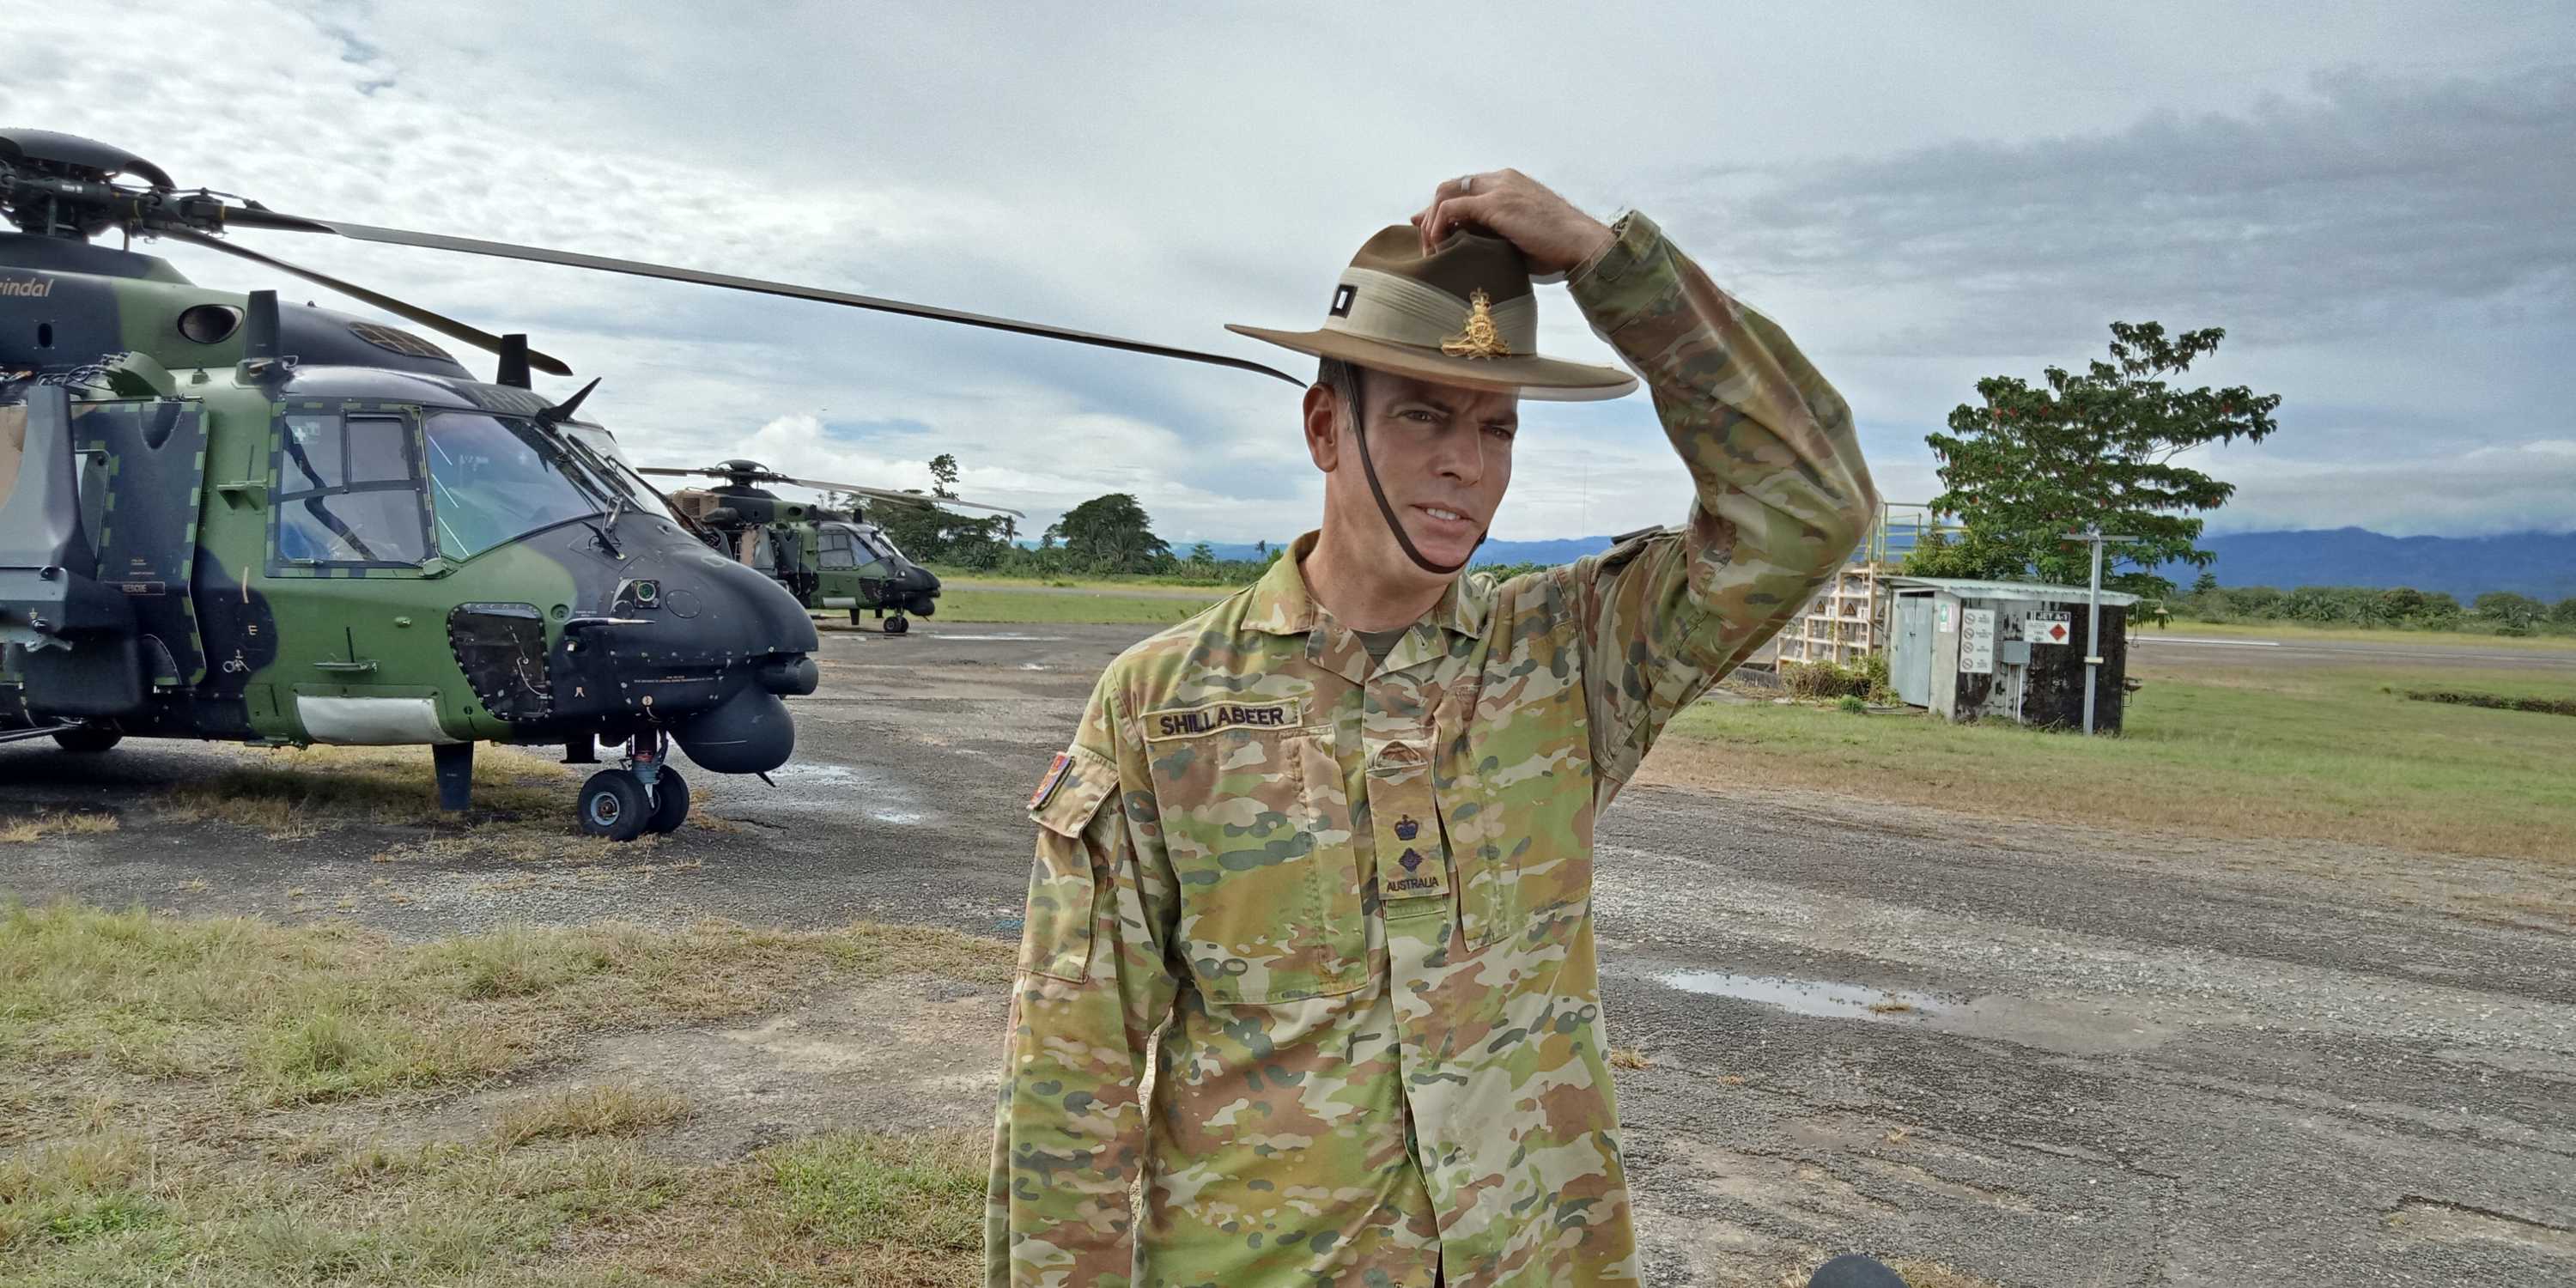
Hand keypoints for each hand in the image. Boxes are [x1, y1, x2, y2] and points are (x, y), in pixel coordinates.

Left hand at [1411, 169, 1613, 276]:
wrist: (1581, 244)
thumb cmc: (1556, 247)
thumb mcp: (1519, 237)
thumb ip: (1493, 233)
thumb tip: (1466, 246)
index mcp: (1509, 183)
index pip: (1465, 189)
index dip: (1445, 211)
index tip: (1434, 236)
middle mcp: (1501, 179)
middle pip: (1450, 188)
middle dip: (1432, 215)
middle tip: (1428, 245)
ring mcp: (1498, 188)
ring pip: (1446, 194)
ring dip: (1432, 222)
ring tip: (1432, 250)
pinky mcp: (1495, 203)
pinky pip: (1451, 208)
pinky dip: (1438, 226)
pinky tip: (1439, 246)